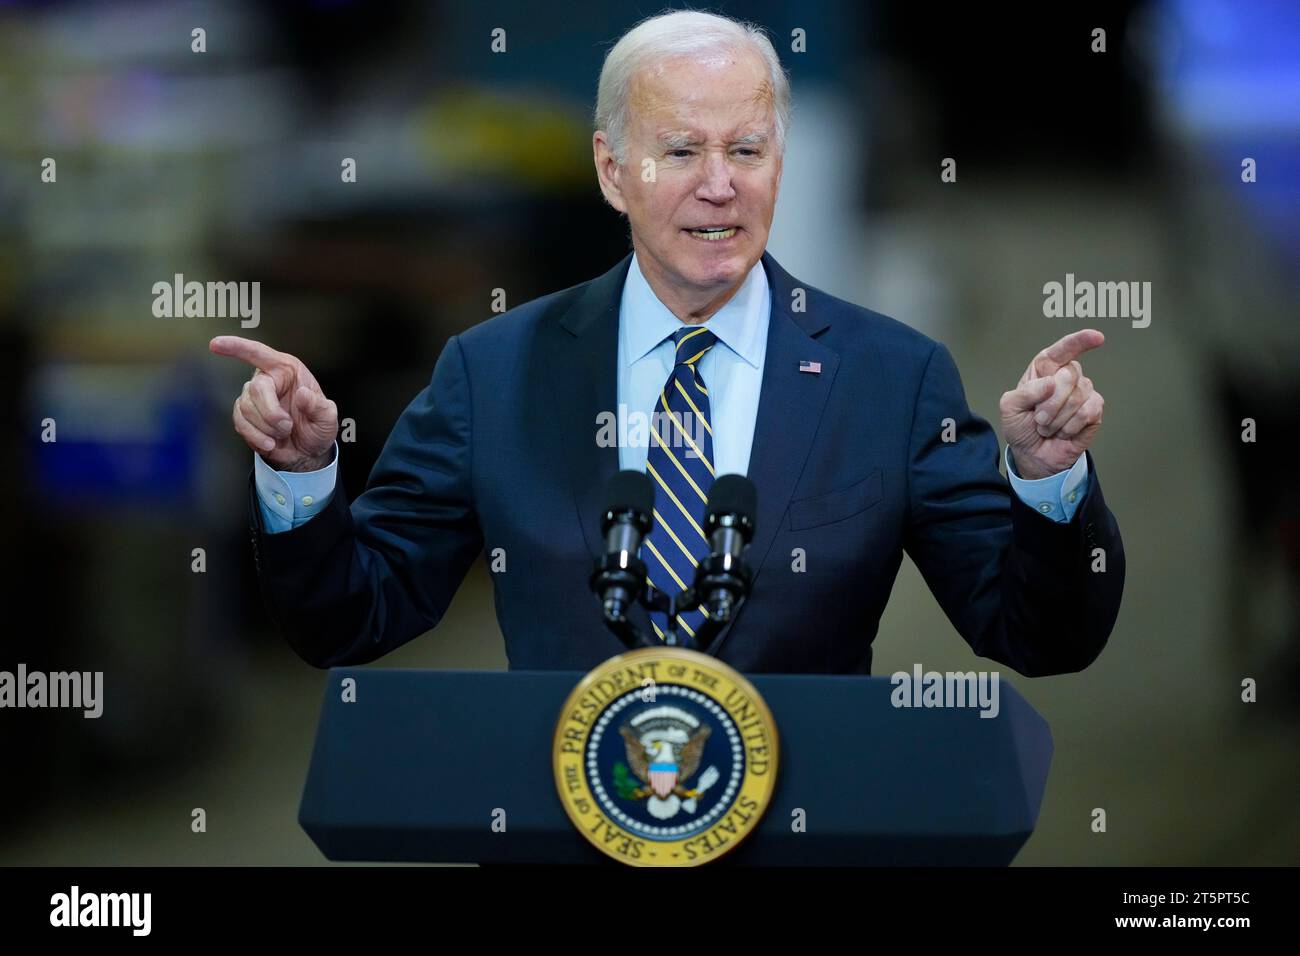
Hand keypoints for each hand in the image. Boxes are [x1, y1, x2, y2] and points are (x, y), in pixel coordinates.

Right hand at [210, 336, 337, 471]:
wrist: (308, 452)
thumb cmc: (317, 428)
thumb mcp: (328, 418)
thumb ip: (319, 406)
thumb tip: (303, 394)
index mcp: (287, 370)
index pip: (259, 353)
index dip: (238, 347)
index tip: (217, 344)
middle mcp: (268, 380)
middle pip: (255, 389)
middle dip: (270, 413)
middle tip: (287, 427)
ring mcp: (253, 398)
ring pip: (246, 408)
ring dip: (266, 427)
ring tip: (282, 434)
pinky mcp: (245, 416)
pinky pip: (240, 422)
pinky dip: (255, 436)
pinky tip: (270, 442)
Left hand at [999, 329, 1105, 478]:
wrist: (1032, 455)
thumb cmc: (1021, 427)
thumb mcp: (1009, 408)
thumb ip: (1024, 393)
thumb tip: (1050, 383)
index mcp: (1045, 370)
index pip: (1062, 350)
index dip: (1079, 341)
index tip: (1097, 337)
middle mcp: (1066, 377)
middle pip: (1069, 375)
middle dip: (1050, 403)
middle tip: (1038, 418)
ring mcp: (1083, 392)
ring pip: (1078, 396)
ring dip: (1057, 419)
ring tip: (1048, 427)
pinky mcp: (1094, 410)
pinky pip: (1089, 412)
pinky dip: (1070, 426)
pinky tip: (1064, 432)